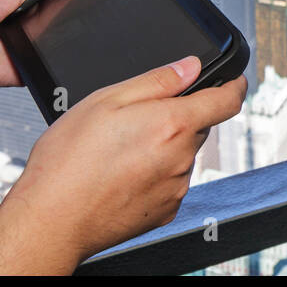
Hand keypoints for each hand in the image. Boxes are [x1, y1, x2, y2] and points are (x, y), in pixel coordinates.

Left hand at [0, 0, 83, 89]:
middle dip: (88, 7)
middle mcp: (44, 16)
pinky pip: (60, 66)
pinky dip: (65, 62)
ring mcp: (43, 41)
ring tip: (64, 31)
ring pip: (74, 39)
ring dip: (75, 35)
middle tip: (92, 4)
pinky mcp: (39, 66)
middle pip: (79, 11)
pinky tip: (61, 54)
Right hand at [0, 56, 248, 273]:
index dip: (233, 85)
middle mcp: (181, 158)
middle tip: (134, 120)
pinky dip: (154, 174)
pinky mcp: (165, 211)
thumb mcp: (106, 100)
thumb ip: (157, 81)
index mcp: (171, 124)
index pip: (226, 101)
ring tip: (118, 152)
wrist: (51, 220)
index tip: (234, 81)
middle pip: (197, 126)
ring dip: (163, 147)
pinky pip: (170, 182)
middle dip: (177, 117)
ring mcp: (175, 188)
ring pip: (181, 154)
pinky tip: (121, 175)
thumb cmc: (68, 162)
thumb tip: (190, 67)